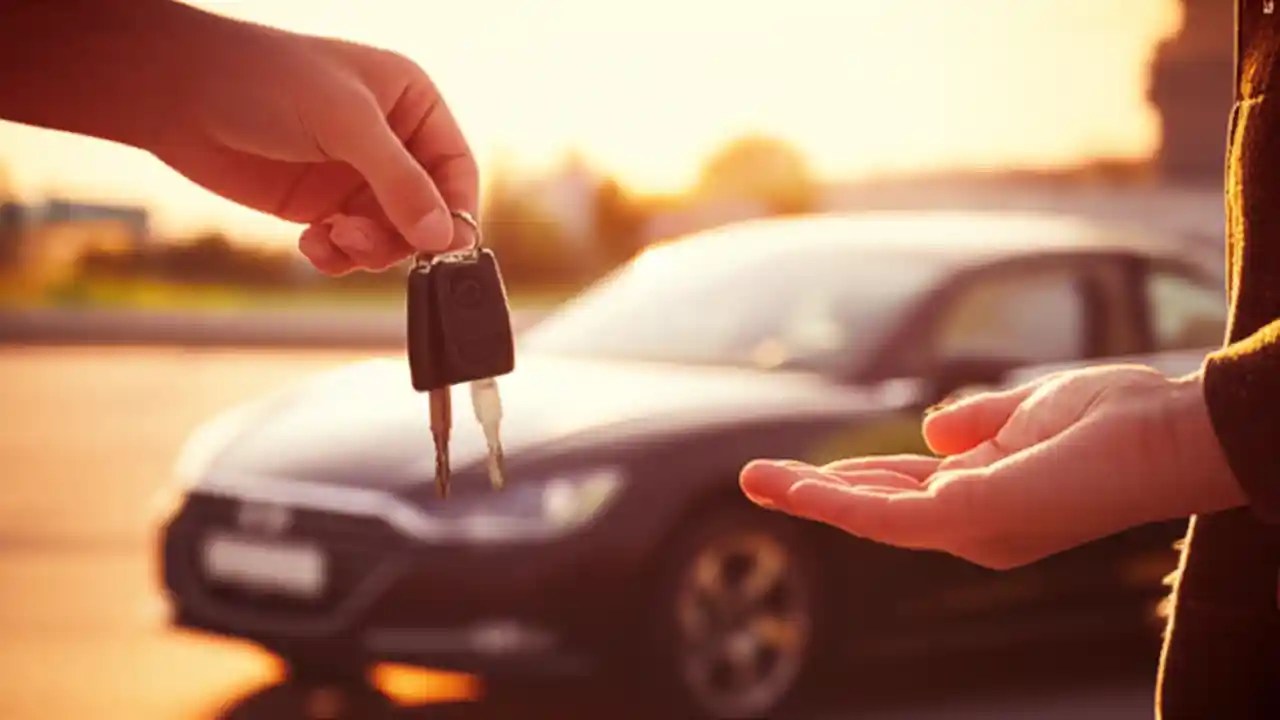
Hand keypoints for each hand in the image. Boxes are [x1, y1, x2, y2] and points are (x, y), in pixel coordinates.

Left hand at [147, 11, 477, 273]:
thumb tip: (445, 237)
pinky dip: (337, 255)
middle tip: (365, 243)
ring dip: (367, 249)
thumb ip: (401, 182)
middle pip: (426, 212)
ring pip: (389, 236)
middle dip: (401, 236)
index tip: (442, 247)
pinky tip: (312, 244)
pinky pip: (350, 246)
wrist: (177, 91)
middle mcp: (389, 142)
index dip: (454, 210)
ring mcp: (354, 176)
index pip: (456, 168)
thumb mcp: (346, 124)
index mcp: (410, 103)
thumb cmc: (263, 79)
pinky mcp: (320, 205)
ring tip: (332, 239)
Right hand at [740, 365, 1245, 568]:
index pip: (903, 489)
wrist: (1170, 429)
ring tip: (754, 481)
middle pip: (878, 508)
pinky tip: (796, 488)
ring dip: (809, 498)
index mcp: (988, 496)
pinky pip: (888, 516)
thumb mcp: (1030, 410)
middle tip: (755, 480)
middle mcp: (976, 523)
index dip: (851, 477)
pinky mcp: (972, 518)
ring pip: (872, 517)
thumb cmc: (1118, 419)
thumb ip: (978, 420)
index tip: (802, 470)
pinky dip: (837, 502)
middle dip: (815, 494)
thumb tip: (929, 428)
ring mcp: (973, 527)